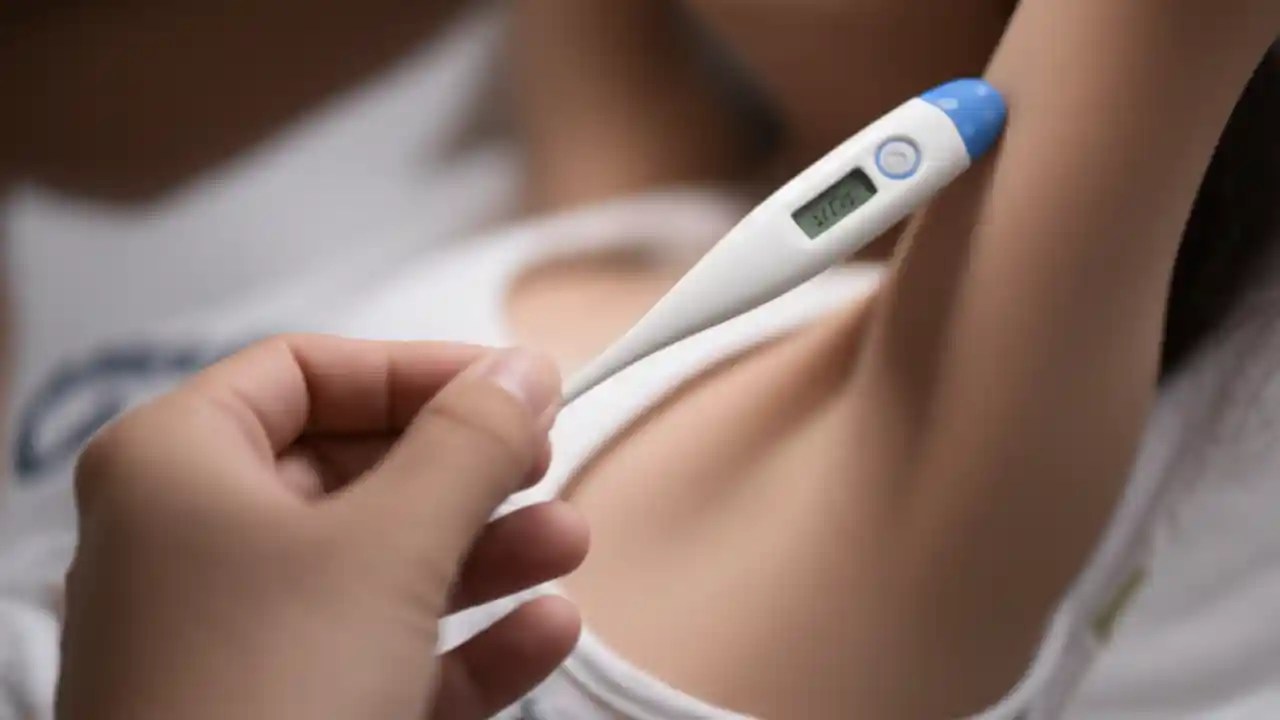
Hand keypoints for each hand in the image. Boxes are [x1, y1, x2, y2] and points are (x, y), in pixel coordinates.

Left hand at [56, 335, 588, 719]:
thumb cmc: (254, 707)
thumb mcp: (390, 547)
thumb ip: (466, 444)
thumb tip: (518, 371)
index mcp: (178, 467)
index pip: (307, 372)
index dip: (417, 369)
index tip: (507, 381)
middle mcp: (192, 545)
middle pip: (352, 469)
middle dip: (464, 472)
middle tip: (540, 461)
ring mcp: (234, 637)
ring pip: (377, 565)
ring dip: (482, 553)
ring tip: (564, 542)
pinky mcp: (280, 711)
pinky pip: (384, 651)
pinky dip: (465, 640)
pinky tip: (540, 629)